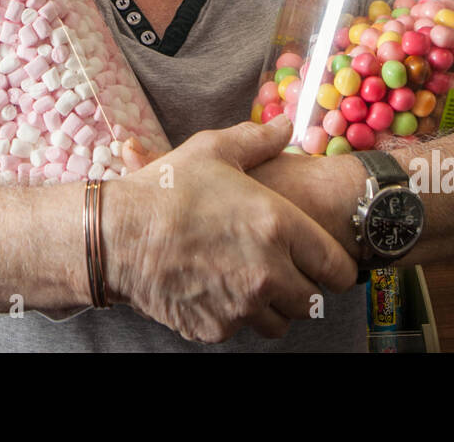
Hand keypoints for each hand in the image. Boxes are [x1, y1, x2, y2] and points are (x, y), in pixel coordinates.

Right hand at [102, 116, 357, 343]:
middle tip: (286, 271)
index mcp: (279, 227)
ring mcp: (241, 306)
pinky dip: (233, 314)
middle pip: (312, 301)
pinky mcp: (215, 328)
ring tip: (250, 281)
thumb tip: (286, 125)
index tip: (327, 264)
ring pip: (279, 321)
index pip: (337, 269)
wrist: (116, 236)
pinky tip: (215, 288)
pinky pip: (239, 328)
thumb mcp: (213, 151)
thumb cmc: (166, 189)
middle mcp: (268, 273)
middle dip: (303, 286)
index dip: (336, 267)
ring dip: (271, 305)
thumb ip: (258, 140)